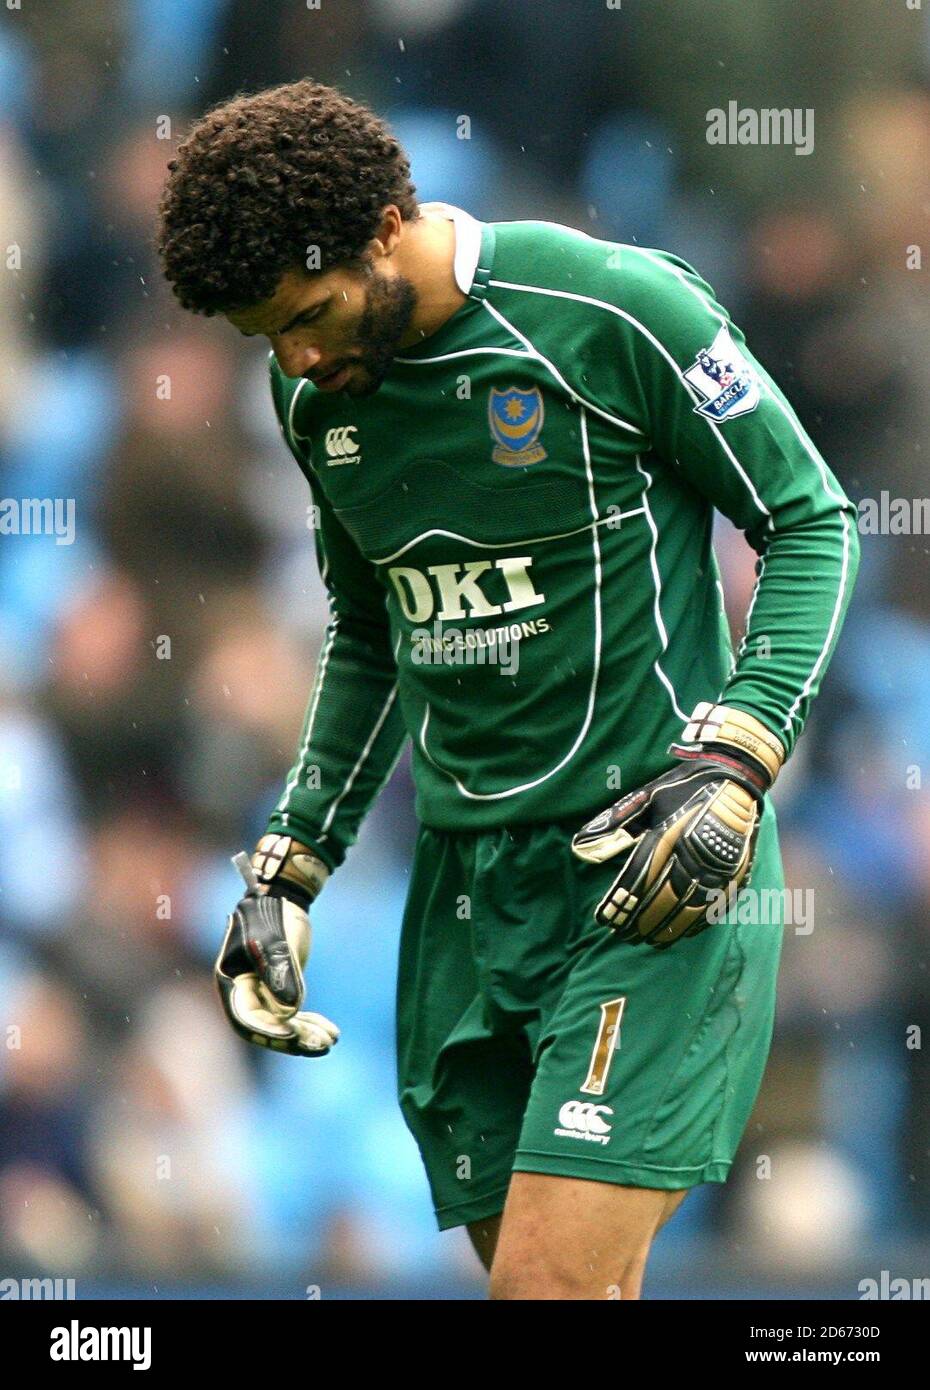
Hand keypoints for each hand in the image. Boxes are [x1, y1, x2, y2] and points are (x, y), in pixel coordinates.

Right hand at [215, 837, 338, 1056]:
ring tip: (332, 1040)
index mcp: (233, 981)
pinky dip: (310, 1024)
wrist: (280, 897)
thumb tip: (290, 1011)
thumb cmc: (271, 913)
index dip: (269, 1031)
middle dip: (293, 1039)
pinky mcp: (280, 991)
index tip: (294, 1036)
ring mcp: (262, 994)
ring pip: (282, 1025)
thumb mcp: (274, 940)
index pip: (247, 1017)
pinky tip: (332, 1032)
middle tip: (322, 1045)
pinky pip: (293, 1017)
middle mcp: (244, 993)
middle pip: (266, 1028)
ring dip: (306, 1035)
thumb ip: (279, 972)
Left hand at [572, 703, 784, 948]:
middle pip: (661, 900)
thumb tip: (579, 845)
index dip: (621, 905)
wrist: (737, 778)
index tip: (605, 920)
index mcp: (668, 838)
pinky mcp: (735, 873)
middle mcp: (692, 857)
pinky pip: (714, 907)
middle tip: (623, 936)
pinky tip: (680, 933)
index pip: (638, 883)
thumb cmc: (685, 787)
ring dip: (664, 928)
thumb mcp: (648, 797)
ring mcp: (717, 869)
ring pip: (687, 910)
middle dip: (639, 922)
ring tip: (647, 939)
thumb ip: (615, 823)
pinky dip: (694, 924)